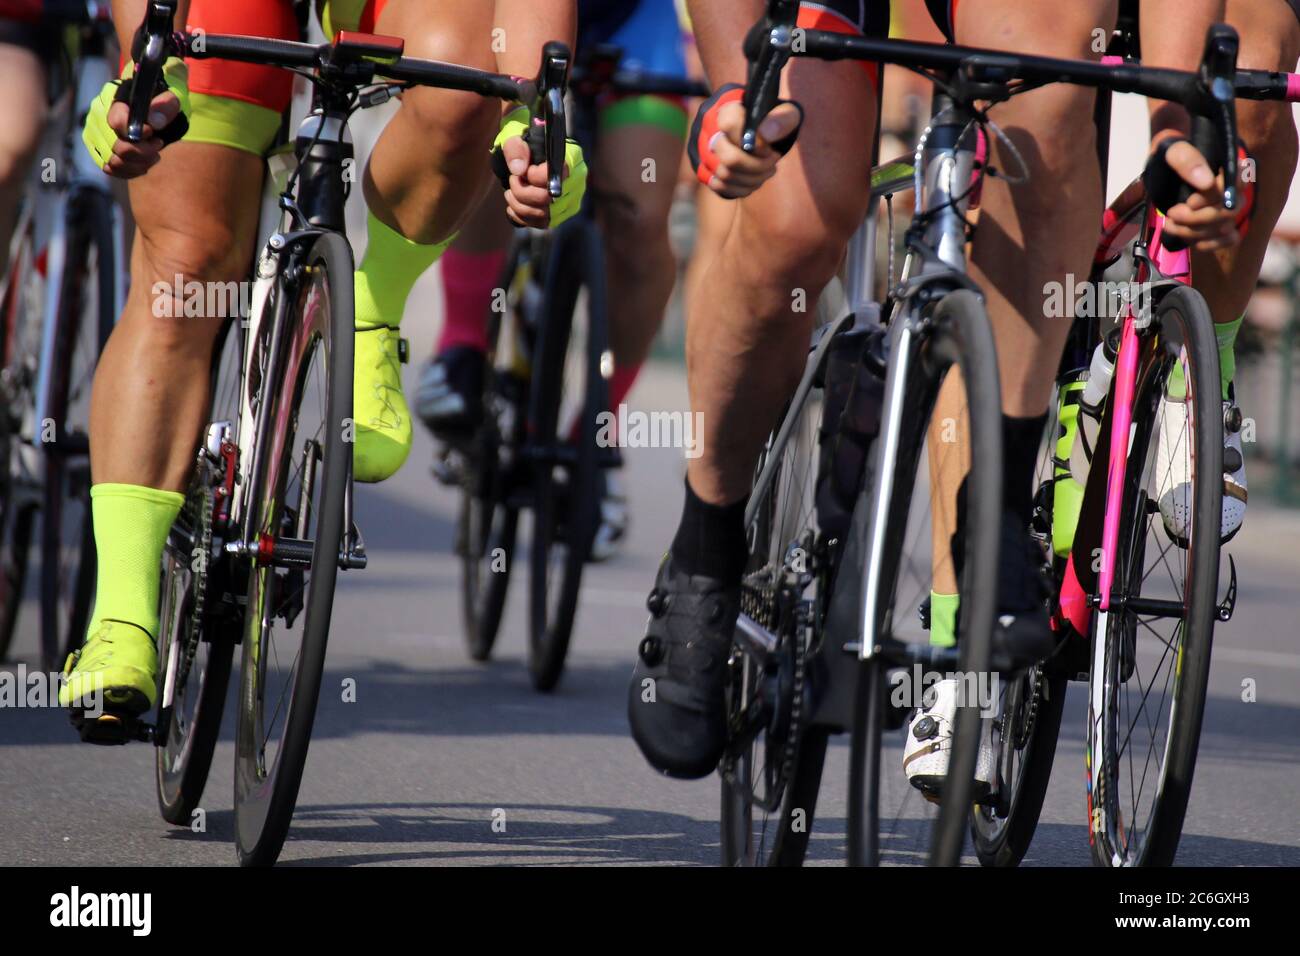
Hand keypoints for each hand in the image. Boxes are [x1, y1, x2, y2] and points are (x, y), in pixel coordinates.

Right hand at [82, 58, 190, 178]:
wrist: (155, 110)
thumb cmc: (161, 102)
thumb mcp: (171, 98)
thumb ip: (165, 105)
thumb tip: (153, 122)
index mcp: (113, 99)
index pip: (117, 122)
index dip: (138, 133)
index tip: (152, 132)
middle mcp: (98, 117)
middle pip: (117, 147)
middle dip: (143, 151)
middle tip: (158, 143)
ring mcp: (96, 135)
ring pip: (114, 162)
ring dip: (140, 163)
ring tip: (154, 153)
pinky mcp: (99, 151)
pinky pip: (112, 169)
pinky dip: (132, 170)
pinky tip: (145, 162)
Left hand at [493, 109, 586, 228]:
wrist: (527, 156)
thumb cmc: (523, 144)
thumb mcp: (514, 137)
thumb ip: (515, 148)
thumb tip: (519, 170)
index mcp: (572, 156)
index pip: (556, 175)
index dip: (533, 176)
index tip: (524, 169)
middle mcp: (578, 180)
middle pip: (547, 199)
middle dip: (521, 192)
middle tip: (512, 181)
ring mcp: (572, 200)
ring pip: (543, 215)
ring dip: (519, 205)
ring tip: (510, 193)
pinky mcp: (563, 214)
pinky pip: (542, 224)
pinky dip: (522, 218)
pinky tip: (513, 207)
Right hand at [689, 85, 801, 199]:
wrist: (760, 129)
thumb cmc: (773, 119)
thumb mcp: (786, 113)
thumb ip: (783, 118)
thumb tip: (766, 133)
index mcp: (725, 104)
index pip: (730, 125)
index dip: (755, 144)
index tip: (770, 148)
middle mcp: (707, 126)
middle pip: (728, 158)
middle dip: (756, 167)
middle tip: (773, 162)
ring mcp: (701, 148)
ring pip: (724, 175)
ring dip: (753, 179)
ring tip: (768, 171)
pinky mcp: (703, 167)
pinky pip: (719, 186)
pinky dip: (741, 189)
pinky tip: (754, 180)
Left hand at [1153, 137, 1239, 251]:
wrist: (1161, 172)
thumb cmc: (1168, 156)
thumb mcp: (1172, 151)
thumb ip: (1187, 160)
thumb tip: (1207, 182)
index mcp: (1229, 164)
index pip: (1236, 183)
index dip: (1214, 197)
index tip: (1190, 202)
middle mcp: (1234, 187)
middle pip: (1229, 211)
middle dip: (1197, 218)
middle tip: (1172, 214)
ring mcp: (1229, 206)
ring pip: (1224, 227)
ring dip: (1194, 232)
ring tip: (1169, 224)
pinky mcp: (1222, 223)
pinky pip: (1229, 239)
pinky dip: (1210, 244)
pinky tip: (1192, 241)